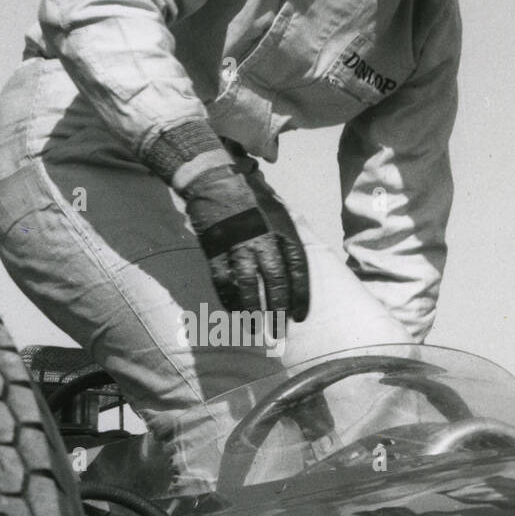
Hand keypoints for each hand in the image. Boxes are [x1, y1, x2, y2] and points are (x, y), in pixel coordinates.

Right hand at [182, 163, 309, 321]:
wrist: (215, 180)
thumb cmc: (250, 198)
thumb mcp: (278, 211)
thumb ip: (287, 236)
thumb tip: (295, 266)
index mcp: (282, 229)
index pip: (297, 267)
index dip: (300, 295)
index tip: (299, 317)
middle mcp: (263, 239)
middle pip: (275, 281)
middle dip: (278, 311)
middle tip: (279, 336)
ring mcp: (237, 245)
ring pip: (248, 285)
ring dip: (252, 312)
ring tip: (255, 331)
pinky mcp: (215, 250)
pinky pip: (223, 281)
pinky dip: (228, 300)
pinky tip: (234, 313)